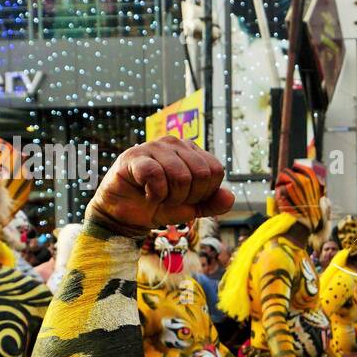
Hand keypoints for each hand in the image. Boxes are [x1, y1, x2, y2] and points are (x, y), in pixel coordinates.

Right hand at [89, 136, 231, 234]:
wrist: (126, 213)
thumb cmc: (159, 204)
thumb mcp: (191, 208)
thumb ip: (212, 203)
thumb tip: (230, 198)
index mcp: (193, 151)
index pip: (215, 171)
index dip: (205, 193)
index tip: (187, 198)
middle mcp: (176, 143)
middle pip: (201, 174)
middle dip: (189, 197)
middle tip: (171, 198)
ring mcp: (155, 147)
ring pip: (180, 176)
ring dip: (171, 197)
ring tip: (158, 196)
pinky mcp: (134, 156)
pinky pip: (156, 175)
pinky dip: (155, 194)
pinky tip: (146, 193)